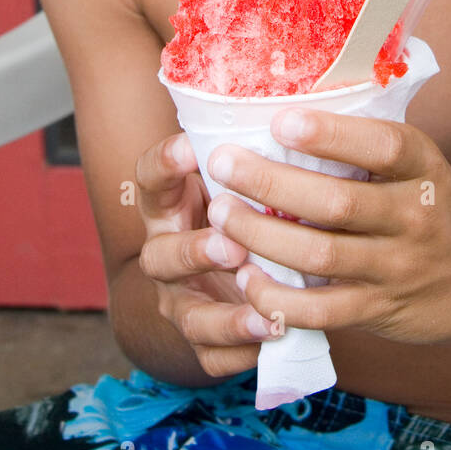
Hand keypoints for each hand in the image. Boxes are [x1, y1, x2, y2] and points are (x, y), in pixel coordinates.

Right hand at [135, 131, 283, 377]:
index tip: (191, 149)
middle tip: (230, 243)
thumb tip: (300, 93)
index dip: (164, 165)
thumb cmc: (242, 207)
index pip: (150, 179)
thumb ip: (252, 148)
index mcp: (170, 204)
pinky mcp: (204, 341)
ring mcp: (182, 300)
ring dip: (224, 313)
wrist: (220, 279)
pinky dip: (243, 352)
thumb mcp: (236, 174)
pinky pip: (213, 356)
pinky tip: (274, 339)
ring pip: (187, 314)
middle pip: (160, 255)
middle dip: (194, 251)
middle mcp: (168, 252)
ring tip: (263, 309)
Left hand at [204, 109, 450, 347]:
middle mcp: (413, 216)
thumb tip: (290, 97)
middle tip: (221, 163)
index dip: (330, 135)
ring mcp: (397, 267)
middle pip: (336, 202)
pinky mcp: (380, 310)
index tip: (280, 121)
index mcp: (423, 167)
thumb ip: (369, 143)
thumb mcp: (421, 164)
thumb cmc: (435, 206)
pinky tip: (247, 278)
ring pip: (320, 254)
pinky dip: (279, 298)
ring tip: (220, 213)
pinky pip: (322, 310)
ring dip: (261, 235)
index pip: (382, 146)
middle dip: (270, 182)